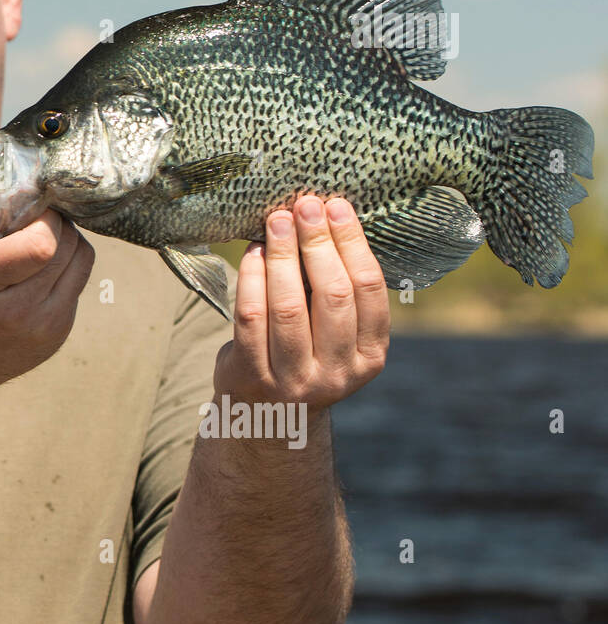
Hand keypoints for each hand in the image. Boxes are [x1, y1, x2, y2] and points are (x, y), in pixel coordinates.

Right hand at [0, 205, 95, 397]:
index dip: (41, 217)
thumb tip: (20, 195)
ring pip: (82, 259)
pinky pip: (78, 280)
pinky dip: (63, 267)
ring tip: (34, 245)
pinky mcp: (60, 335)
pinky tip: (36, 273)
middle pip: (68, 245)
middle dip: (53, 224)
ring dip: (64, 242)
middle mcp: (19, 314)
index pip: (42, 244)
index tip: (24, 212)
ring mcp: (46, 329)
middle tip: (28, 224)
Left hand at [213, 195, 388, 413]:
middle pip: (332, 295)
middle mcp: (338, 372)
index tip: (337, 206)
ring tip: (277, 220)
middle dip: (319, 243)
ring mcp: (295, 379)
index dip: (353, 244)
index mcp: (370, 357)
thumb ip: (338, 292)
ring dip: (283, 255)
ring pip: (289, 306)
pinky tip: (253, 252)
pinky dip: (252, 278)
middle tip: (305, 205)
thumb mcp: (337, 337)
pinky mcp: (253, 376)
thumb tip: (326, 216)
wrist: (267, 418)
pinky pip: (251, 317)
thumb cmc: (305, 356)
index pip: (368, 291)